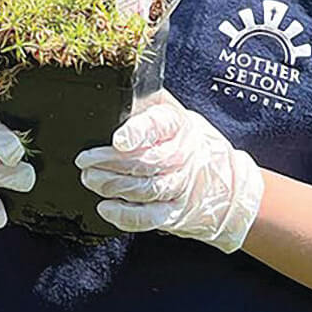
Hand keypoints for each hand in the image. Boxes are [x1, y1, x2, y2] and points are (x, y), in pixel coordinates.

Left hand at [75, 92, 263, 252]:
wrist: (226, 181)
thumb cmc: (182, 140)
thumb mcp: (168, 113)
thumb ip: (142, 104)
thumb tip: (108, 94)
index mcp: (177, 125)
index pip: (159, 126)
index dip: (138, 133)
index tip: (118, 139)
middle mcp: (181, 156)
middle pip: (146, 161)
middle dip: (109, 162)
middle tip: (85, 160)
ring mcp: (180, 186)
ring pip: (145, 189)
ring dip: (111, 185)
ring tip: (90, 178)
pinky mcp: (175, 212)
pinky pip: (149, 217)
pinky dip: (125, 215)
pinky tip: (106, 207)